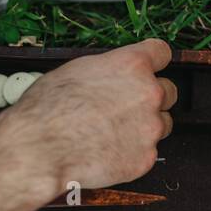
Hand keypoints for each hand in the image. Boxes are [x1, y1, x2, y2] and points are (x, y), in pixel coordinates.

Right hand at [0, 39, 176, 194]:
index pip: (161, 52)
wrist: (41, 148)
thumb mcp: (77, 70)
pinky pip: (148, 152)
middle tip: (128, 106)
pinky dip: (133, 153)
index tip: (152, 66)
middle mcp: (148, 94)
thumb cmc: (49, 110)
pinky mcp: (146, 158)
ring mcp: (150, 128)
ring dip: (146, 126)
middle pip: (169, 91)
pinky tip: (109, 151)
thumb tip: (111, 76)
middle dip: (152, 98)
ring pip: (163, 124)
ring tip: (115, 132)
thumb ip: (107, 71)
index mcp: (132, 65)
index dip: (154, 60)